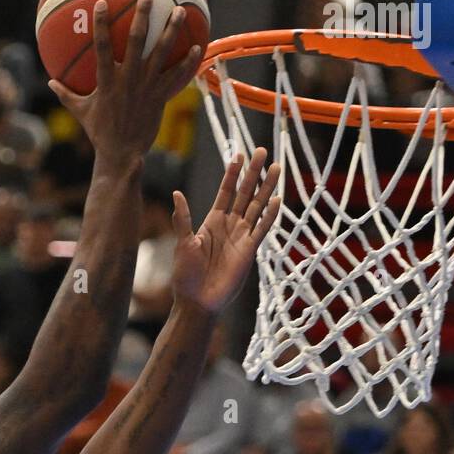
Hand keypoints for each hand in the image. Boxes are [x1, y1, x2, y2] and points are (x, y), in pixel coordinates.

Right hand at [47, 0, 202, 168]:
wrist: (122, 155)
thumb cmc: (100, 133)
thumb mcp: (80, 112)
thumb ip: (66, 94)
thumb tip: (50, 81)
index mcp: (107, 82)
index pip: (101, 48)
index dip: (101, 25)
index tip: (102, 3)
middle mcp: (128, 81)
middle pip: (136, 41)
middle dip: (142, 15)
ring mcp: (147, 89)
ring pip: (161, 54)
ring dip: (171, 31)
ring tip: (179, 11)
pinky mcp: (160, 99)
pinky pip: (176, 78)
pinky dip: (188, 64)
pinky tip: (198, 47)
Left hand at [171, 149, 280, 311]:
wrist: (198, 300)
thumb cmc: (186, 275)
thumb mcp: (183, 243)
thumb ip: (183, 219)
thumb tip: (176, 193)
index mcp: (212, 221)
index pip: (225, 192)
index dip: (232, 174)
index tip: (239, 156)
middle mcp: (229, 226)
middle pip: (244, 194)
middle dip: (253, 173)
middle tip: (263, 152)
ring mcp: (241, 237)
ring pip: (256, 207)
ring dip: (266, 188)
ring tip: (276, 168)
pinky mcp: (249, 250)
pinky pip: (262, 229)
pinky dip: (269, 215)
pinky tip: (277, 199)